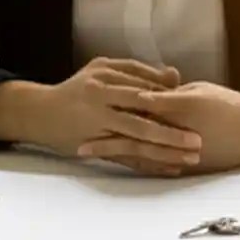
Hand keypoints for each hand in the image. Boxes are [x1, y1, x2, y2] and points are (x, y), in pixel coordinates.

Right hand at [0, 58, 202, 171]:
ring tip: (189, 159)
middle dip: (172, 133)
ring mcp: (97, 129)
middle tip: (199, 140)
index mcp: (105, 81)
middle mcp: (100, 105)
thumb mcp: (104, 70)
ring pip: (136, 143)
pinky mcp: (95, 148)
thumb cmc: (78, 88)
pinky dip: (148, 164)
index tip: (197, 111)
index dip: (171, 103)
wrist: (40, 112)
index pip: (145, 93)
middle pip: (143, 121)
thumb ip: (139, 72)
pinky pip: (126, 159)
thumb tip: (176, 75)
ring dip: (164, 153)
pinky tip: (168, 169)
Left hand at [80, 83, 239, 172]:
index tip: (88, 101)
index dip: (112, 103)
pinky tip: (114, 166)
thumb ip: (170, 93)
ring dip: (111, 154)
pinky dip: (133, 165)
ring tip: (87, 153)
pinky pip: (154, 167)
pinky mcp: (187, 167)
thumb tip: (144, 92)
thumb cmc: (231, 106)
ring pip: (140, 153)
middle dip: (103, 135)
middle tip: (75, 139)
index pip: (140, 103)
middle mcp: (178, 132)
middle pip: (133, 132)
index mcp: (180, 107)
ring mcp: (181, 152)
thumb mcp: (200, 92)